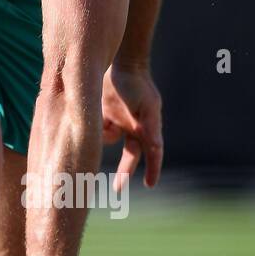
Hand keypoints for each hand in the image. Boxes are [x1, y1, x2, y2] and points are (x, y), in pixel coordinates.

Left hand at [101, 63, 162, 191]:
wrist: (121, 65)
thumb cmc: (138, 86)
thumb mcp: (148, 107)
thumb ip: (151, 128)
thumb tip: (156, 148)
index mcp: (146, 129)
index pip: (153, 154)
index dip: (153, 170)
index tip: (151, 185)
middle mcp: (132, 130)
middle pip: (129, 158)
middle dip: (124, 173)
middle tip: (118, 190)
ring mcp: (117, 125)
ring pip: (108, 141)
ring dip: (106, 134)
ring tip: (107, 114)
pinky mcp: (102, 118)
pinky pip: (97, 130)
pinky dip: (98, 125)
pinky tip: (101, 110)